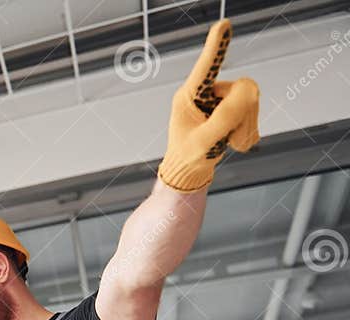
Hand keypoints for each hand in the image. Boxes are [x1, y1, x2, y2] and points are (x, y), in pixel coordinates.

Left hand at [158, 19, 259, 191]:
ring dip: (245, 126)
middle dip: (242, 115)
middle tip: (230, 138)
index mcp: (189, 96)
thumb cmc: (188, 157)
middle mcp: (206, 93)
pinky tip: (234, 143)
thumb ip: (224, 118)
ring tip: (229, 143)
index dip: (216, 46)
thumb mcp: (203, 142)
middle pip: (241, 89)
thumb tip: (246, 93)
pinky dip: (248, 131)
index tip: (224, 25)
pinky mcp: (232, 109)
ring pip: (251, 101)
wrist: (190, 171)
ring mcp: (220, 100)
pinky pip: (254, 112)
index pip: (205, 67)